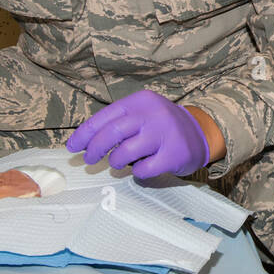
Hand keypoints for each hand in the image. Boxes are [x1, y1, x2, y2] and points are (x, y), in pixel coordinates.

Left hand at [65, 90, 209, 177]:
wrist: (201, 133)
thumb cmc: (162, 125)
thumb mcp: (143, 113)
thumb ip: (118, 122)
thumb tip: (85, 141)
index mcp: (141, 101)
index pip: (105, 116)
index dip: (85, 133)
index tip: (73, 147)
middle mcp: (153, 114)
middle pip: (112, 133)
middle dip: (94, 149)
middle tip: (89, 159)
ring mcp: (165, 134)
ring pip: (125, 153)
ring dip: (115, 161)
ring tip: (118, 162)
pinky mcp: (173, 155)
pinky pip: (143, 169)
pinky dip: (137, 172)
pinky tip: (142, 167)